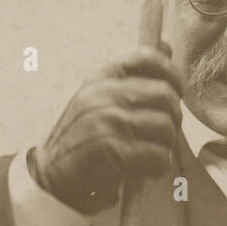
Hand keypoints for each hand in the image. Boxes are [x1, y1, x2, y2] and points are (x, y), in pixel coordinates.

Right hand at [31, 47, 182, 214]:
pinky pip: (158, 154)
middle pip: (165, 94)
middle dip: (173, 117)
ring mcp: (107, 120)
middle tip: (162, 134)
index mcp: (100, 77)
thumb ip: (132, 76)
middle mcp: (102, 94)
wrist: (51, 179)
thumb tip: (167, 46)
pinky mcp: (113, 149)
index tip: (175, 91)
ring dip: (165, 145)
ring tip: (151, 154)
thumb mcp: (100, 100)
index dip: (171, 73)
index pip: (146, 56)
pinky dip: (159, 166)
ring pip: (165, 126)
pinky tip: (146, 170)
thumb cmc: (84, 140)